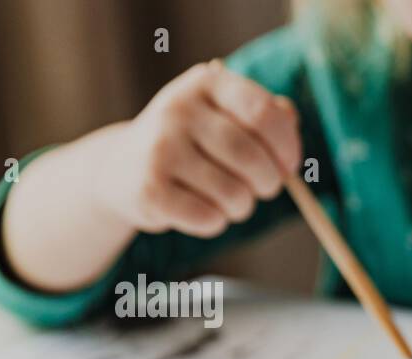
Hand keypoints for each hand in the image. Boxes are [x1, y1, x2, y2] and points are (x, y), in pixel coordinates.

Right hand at [96, 60, 300, 237]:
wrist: (122, 168)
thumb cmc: (192, 143)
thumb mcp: (225, 116)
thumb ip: (265, 115)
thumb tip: (289, 118)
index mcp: (206, 83)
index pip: (264, 113)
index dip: (287, 147)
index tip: (288, 166)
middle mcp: (179, 110)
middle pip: (251, 158)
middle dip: (268, 183)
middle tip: (261, 189)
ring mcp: (160, 148)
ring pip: (234, 195)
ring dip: (242, 207)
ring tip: (228, 199)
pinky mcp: (150, 189)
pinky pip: (209, 219)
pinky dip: (216, 222)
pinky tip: (200, 209)